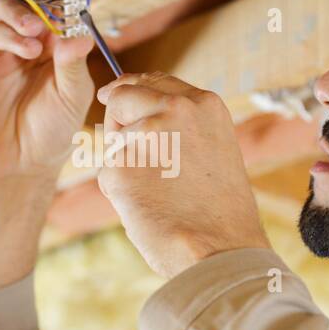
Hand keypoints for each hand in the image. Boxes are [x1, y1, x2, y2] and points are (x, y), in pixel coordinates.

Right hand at [0, 0, 94, 181]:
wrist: (18, 164)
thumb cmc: (50, 132)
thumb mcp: (73, 97)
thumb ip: (74, 65)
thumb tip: (80, 33)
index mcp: (59, 44)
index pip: (62, 4)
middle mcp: (31, 40)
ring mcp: (4, 49)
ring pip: (4, 7)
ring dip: (22, 9)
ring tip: (36, 29)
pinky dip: (9, 35)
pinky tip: (26, 51)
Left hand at [97, 72, 269, 277]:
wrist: (221, 249)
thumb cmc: (221, 210)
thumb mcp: (215, 148)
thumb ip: (184, 126)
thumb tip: (143, 117)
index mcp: (202, 103)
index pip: (153, 80)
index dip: (131, 90)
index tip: (116, 95)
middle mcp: (173, 109)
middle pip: (122, 97)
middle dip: (118, 121)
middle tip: (132, 155)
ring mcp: (145, 136)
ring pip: (113, 140)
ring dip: (124, 165)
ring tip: (158, 194)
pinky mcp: (120, 166)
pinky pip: (107, 173)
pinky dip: (119, 193)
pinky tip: (148, 208)